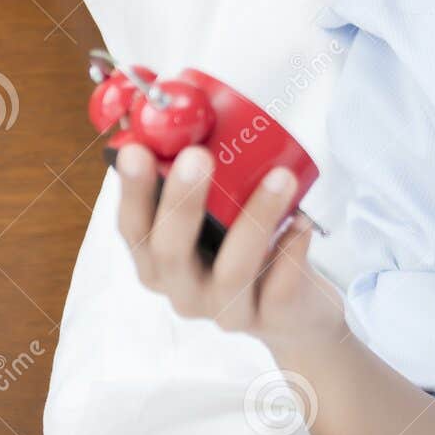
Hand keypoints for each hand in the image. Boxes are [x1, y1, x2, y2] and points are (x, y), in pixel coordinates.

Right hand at [114, 143, 344, 349]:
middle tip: (197, 155)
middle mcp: (184, 290)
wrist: (296, 314)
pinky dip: (292, 252)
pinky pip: (279, 288)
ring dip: (255, 219)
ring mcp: (226, 310)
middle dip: (181, 202)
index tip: (137, 151)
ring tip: (279, 178)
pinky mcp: (270, 320)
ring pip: (232, 270)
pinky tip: (302, 222)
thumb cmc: (249, 251)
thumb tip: (186, 114)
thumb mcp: (220, 220)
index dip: (132, 192)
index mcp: (159, 262)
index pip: (132, 229)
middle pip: (170, 251)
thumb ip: (203, 181)